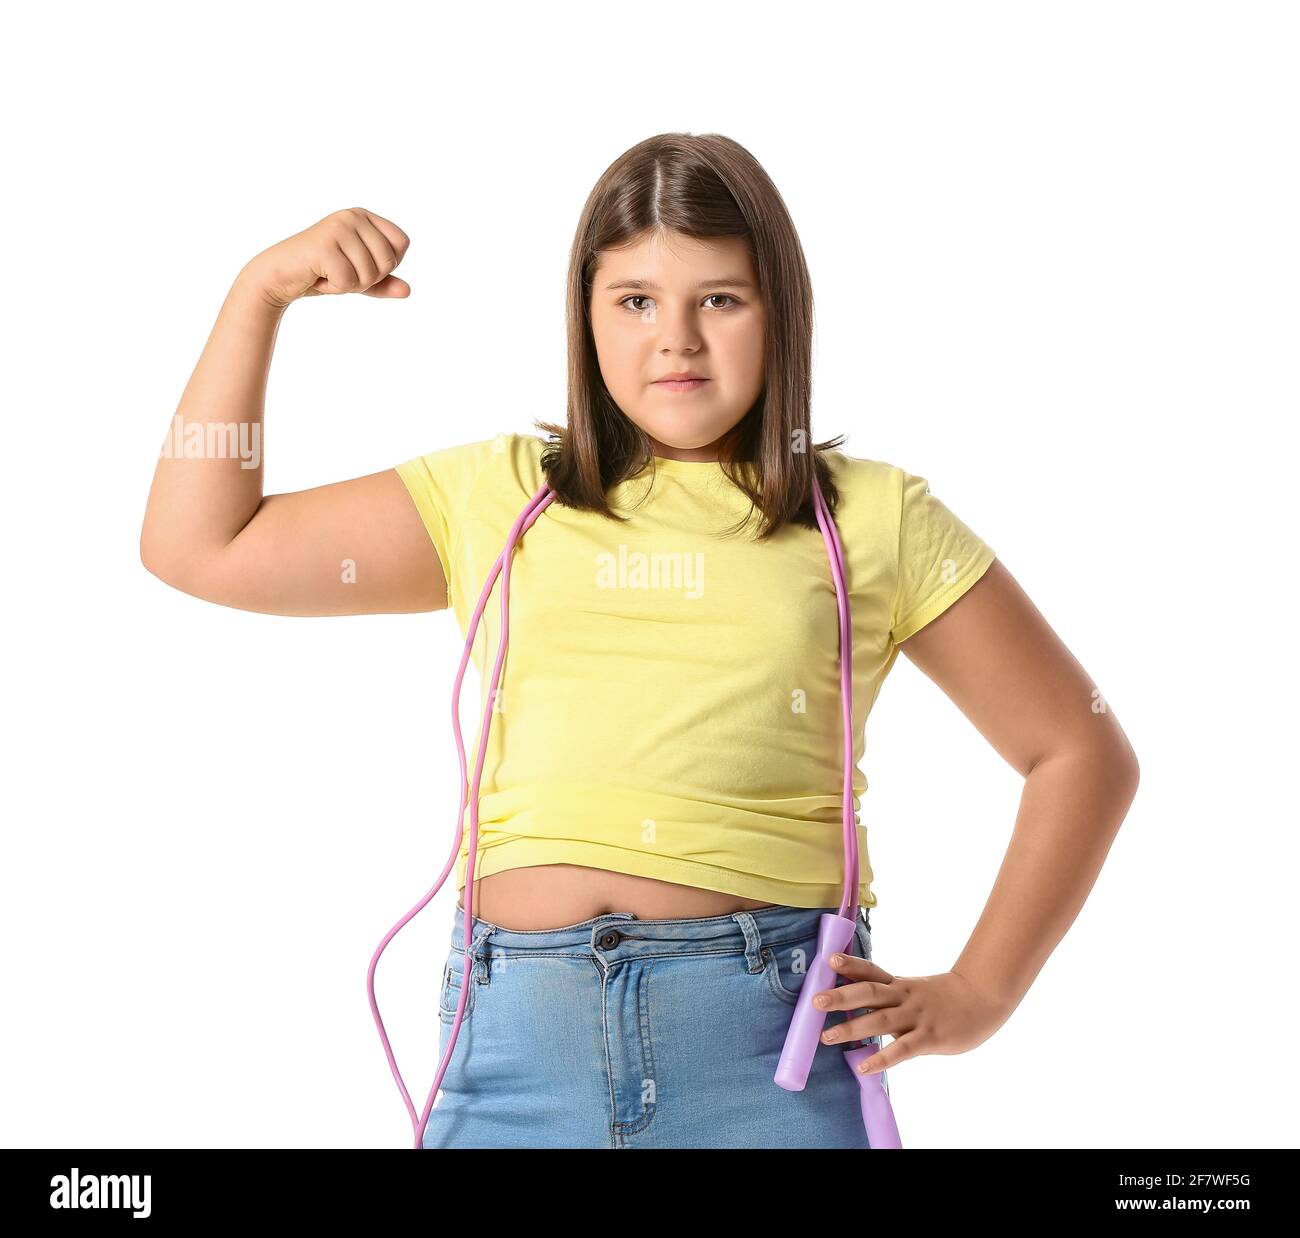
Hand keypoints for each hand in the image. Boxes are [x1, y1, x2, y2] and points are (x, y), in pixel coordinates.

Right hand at [240, 207, 410, 309]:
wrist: (279, 276)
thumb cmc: (319, 274)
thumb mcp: (356, 279)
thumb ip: (383, 283)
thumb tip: (407, 290)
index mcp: (364, 216)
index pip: (402, 243)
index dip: (386, 264)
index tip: (359, 263)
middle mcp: (352, 216)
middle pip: (389, 261)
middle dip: (367, 279)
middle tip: (340, 272)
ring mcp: (338, 227)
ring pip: (370, 274)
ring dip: (349, 285)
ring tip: (327, 273)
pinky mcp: (325, 245)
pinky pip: (349, 281)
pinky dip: (334, 288)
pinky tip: (317, 277)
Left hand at [813, 954, 1012, 1075]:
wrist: (982, 1000)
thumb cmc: (942, 998)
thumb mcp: (913, 990)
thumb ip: (888, 996)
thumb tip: (852, 1002)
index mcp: (900, 984)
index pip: (871, 971)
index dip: (851, 965)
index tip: (829, 960)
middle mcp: (905, 997)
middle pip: (870, 993)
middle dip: (841, 996)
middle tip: (816, 1001)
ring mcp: (917, 1017)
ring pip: (881, 1020)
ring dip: (852, 1028)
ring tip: (827, 1037)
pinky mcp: (930, 1038)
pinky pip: (903, 1049)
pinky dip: (883, 1058)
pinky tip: (865, 1067)